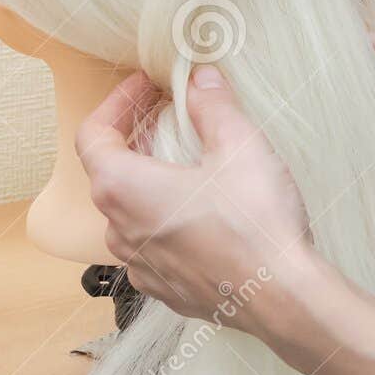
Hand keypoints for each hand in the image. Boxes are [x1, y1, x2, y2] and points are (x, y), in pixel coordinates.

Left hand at [75, 66, 314, 332]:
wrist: (282, 296)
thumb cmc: (254, 221)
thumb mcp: (237, 144)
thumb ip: (212, 104)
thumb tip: (201, 78)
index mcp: (123, 188)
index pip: (93, 135)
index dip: (115, 103)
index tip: (146, 86)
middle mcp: (119, 230)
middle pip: (109, 172)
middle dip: (136, 137)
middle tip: (169, 114)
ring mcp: (140, 266)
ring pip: (129, 212)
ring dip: (149, 180)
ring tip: (186, 161)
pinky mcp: (166, 290)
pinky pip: (151, 245)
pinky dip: (165, 218)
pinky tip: (200, 210)